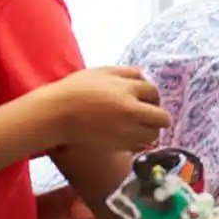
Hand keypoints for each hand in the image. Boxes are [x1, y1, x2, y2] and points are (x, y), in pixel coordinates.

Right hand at [45, 66, 170, 152]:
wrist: (56, 114)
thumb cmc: (75, 89)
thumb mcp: (102, 71)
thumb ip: (126, 73)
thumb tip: (144, 77)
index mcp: (128, 89)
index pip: (154, 91)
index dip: (151, 95)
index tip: (145, 98)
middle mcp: (132, 111)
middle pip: (163, 118)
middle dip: (158, 115)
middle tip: (147, 114)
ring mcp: (126, 131)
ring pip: (153, 135)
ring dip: (150, 130)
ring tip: (137, 126)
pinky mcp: (117, 146)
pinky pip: (139, 146)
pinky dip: (137, 142)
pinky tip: (126, 135)